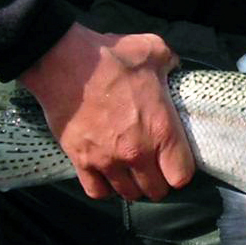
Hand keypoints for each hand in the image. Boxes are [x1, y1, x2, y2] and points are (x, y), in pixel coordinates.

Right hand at [17, 24, 194, 201]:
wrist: (64, 62)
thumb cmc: (110, 57)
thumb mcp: (153, 50)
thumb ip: (170, 62)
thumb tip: (173, 66)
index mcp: (161, 130)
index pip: (181, 175)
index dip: (180, 172)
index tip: (174, 162)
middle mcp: (137, 152)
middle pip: (155, 190)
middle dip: (157, 182)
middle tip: (153, 168)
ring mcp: (108, 160)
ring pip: (127, 193)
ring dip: (131, 185)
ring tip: (131, 172)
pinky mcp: (81, 161)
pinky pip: (97, 191)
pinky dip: (104, 187)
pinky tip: (107, 175)